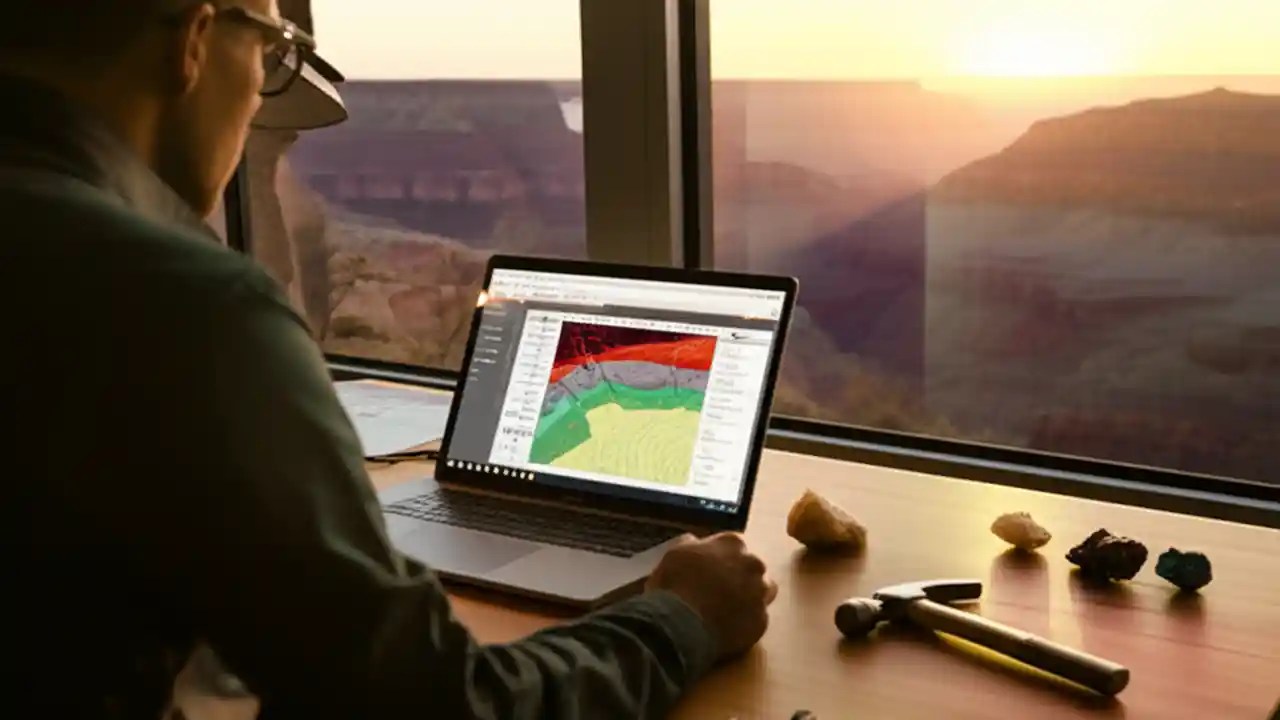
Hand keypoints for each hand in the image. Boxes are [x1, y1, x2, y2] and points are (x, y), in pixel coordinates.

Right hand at [646, 533, 777, 659]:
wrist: (680, 625)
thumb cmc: (674, 584)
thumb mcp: (674, 554)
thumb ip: (690, 545)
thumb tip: (695, 541)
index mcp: (732, 543)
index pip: (734, 546)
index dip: (721, 559)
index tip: (710, 570)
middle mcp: (753, 564)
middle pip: (752, 568)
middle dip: (740, 577)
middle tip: (720, 591)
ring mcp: (760, 593)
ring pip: (763, 593)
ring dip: (750, 598)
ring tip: (729, 611)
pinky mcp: (762, 620)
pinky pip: (757, 619)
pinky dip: (746, 623)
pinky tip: (728, 628)